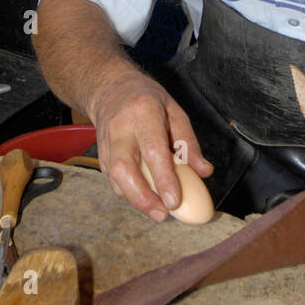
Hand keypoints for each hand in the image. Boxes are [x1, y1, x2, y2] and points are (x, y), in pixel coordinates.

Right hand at [90, 73, 211, 221]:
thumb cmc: (147, 100)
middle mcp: (121, 127)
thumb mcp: (174, 110)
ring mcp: (106, 142)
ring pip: (114, 177)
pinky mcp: (100, 155)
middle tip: (162, 214)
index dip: (163, 178)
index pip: (152, 149)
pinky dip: (128, 194)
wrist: (109, 90)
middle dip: (142, 197)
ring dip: (135, 200)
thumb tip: (203, 172)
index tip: (175, 201)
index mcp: (144, 112)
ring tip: (156, 213)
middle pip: (124, 168)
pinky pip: (112, 179)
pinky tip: (144, 200)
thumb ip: (188, 142)